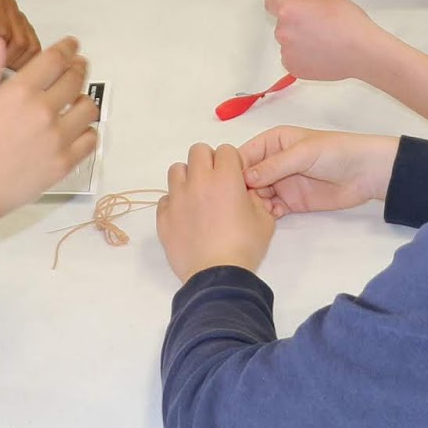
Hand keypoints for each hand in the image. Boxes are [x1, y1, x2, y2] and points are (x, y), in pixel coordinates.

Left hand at [0, 0, 39, 67]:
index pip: (5, 34)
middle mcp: (9, 5)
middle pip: (21, 40)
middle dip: (7, 59)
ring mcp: (20, 15)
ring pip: (31, 45)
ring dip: (17, 61)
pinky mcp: (28, 27)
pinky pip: (35, 48)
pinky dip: (24, 59)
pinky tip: (9, 62)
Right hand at [0, 36, 99, 225]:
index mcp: (20, 91)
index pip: (55, 59)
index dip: (67, 48)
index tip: (72, 45)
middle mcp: (44, 111)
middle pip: (75, 79)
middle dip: (78, 67)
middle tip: (77, 66)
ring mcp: (57, 139)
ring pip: (88, 108)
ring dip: (83, 99)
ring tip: (75, 100)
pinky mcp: (64, 163)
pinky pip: (90, 140)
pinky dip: (86, 131)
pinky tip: (76, 129)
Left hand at [157, 144, 275, 281]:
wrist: (217, 277)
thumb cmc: (245, 248)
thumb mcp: (265, 221)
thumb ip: (256, 200)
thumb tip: (245, 194)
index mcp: (225, 178)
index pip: (226, 150)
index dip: (232, 162)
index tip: (235, 178)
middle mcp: (198, 181)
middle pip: (198, 151)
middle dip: (209, 161)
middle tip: (216, 182)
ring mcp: (177, 198)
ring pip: (177, 170)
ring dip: (188, 178)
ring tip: (197, 197)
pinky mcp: (163, 216)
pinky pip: (166, 198)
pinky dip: (175, 203)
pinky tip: (186, 217)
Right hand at [239, 127, 398, 218]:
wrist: (366, 173)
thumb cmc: (334, 152)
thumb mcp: (303, 153)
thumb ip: (274, 165)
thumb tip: (246, 178)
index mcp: (272, 142)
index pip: (245, 155)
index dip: (235, 169)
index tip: (228, 185)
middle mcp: (272, 162)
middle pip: (247, 177)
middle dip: (242, 190)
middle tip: (238, 204)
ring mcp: (281, 183)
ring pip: (257, 195)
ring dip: (253, 203)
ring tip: (254, 211)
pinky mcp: (291, 202)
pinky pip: (272, 208)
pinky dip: (267, 213)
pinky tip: (269, 216)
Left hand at [262, 0, 382, 83]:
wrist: (363, 52)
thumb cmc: (349, 24)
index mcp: (288, 11)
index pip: (271, 1)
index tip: (289, 0)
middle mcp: (283, 32)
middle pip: (282, 22)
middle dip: (295, 19)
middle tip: (318, 21)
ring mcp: (287, 52)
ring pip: (288, 40)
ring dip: (298, 38)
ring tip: (322, 38)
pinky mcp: (294, 68)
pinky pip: (292, 57)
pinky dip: (302, 54)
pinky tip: (320, 50)